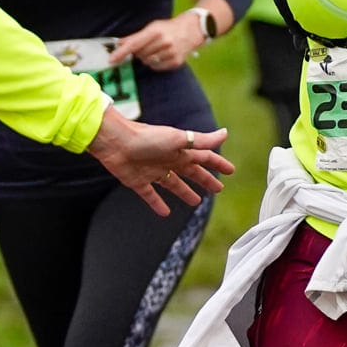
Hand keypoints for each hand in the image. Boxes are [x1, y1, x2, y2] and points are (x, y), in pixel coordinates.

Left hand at [89, 114, 232, 214]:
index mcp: (180, 150)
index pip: (204, 157)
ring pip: (174, 184)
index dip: (218, 164)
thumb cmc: (147, 138)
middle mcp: (169, 160)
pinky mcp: (139, 182)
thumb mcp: (178, 139)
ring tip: (196, 202)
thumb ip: (201, 140)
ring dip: (185, 192)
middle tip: (217, 189)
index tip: (230, 171)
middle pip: (192, 172)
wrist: (115, 143)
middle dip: (205, 180)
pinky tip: (165, 213)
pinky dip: (158, 204)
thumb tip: (224, 133)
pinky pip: (151, 195)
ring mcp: (154, 171)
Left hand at [108, 10, 205, 71]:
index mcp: (155, 31)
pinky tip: (161, 55)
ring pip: (148, 62)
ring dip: (147, 58)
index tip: (112, 59)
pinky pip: (157, 67)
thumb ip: (135, 36)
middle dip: (138, 52)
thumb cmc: (168, 28)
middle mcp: (163, 42)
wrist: (192, 30)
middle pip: (140, 55)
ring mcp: (170, 53)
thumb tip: (119, 43)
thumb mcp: (152, 27)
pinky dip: (155, 63)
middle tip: (146, 45)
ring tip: (155, 50)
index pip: (134, 44)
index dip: (121, 52)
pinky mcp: (176, 62)